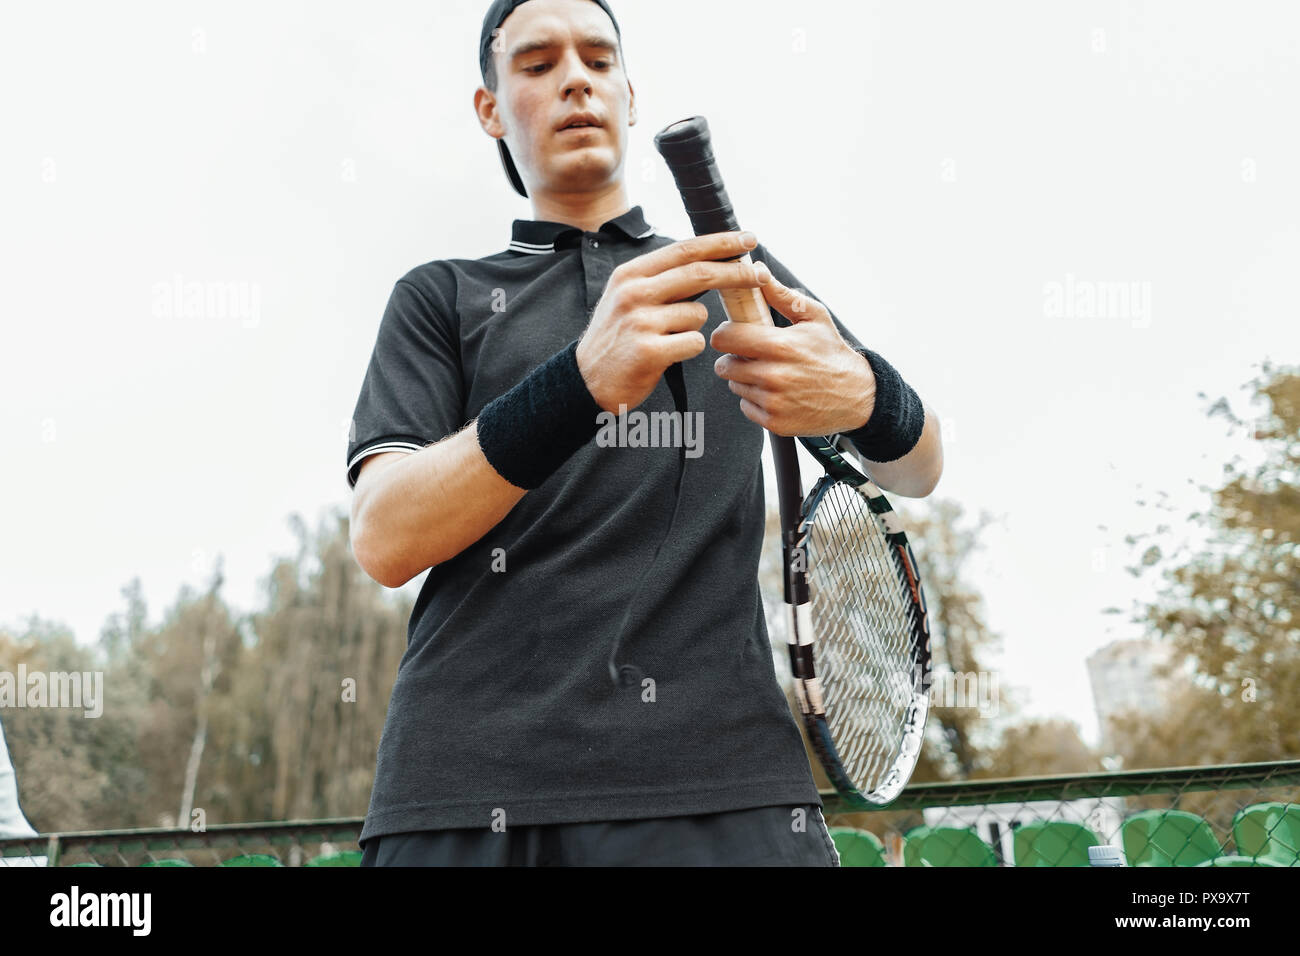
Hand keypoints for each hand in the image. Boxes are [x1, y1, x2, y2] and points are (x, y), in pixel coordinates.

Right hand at [575, 231, 767, 413]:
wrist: (587, 380)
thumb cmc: (616, 338)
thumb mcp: (627, 297)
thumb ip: (660, 279)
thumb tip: (707, 263)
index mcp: (630, 274)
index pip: (684, 250)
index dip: (720, 243)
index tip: (747, 239)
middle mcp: (633, 293)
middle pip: (699, 274)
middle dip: (736, 273)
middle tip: (759, 274)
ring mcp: (640, 322)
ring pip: (698, 315)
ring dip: (694, 327)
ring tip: (668, 338)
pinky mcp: (649, 351)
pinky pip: (693, 342)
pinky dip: (688, 348)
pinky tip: (667, 354)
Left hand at [710, 266, 876, 435]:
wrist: (857, 395)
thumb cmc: (832, 353)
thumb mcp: (814, 318)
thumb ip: (782, 296)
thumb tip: (758, 272)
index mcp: (780, 346)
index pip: (725, 338)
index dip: (725, 334)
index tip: (732, 334)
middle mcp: (773, 376)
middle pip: (723, 365)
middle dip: (733, 358)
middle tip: (752, 355)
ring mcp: (773, 402)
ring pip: (735, 385)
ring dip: (745, 379)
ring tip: (770, 373)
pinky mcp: (774, 422)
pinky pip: (746, 407)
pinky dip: (755, 400)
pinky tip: (776, 392)